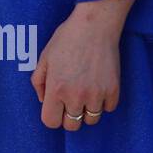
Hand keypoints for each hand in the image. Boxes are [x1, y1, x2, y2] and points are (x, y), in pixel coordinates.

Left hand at [30, 3, 122, 131]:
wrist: (95, 26)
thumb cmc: (66, 39)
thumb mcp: (44, 57)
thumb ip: (38, 82)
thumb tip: (43, 100)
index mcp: (56, 88)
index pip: (51, 122)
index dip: (51, 116)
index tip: (55, 106)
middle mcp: (76, 96)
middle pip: (72, 126)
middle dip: (68, 116)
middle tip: (70, 99)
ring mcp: (96, 94)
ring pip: (91, 120)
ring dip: (87, 110)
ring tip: (85, 91)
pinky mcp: (113, 90)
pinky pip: (108, 109)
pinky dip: (103, 101)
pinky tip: (98, 85)